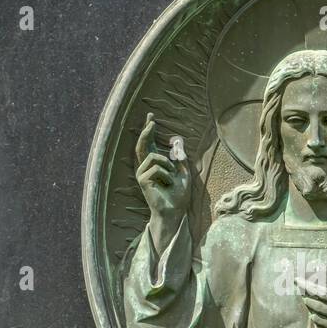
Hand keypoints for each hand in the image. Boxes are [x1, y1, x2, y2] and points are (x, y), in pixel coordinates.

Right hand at [134, 113, 189, 249]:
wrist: (175, 211)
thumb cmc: (178, 194)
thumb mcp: (184, 172)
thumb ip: (179, 157)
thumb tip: (176, 140)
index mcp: (155, 164)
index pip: (149, 143)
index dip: (149, 130)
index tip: (150, 116)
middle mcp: (146, 167)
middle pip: (142, 144)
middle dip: (146, 131)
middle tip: (151, 122)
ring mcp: (142, 173)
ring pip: (154, 156)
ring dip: (168, 164)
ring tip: (172, 177)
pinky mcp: (142, 179)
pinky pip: (156, 167)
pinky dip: (167, 174)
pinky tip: (168, 184)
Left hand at [300, 278, 326, 327]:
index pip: (324, 294)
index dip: (310, 287)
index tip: (299, 281)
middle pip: (318, 306)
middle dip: (307, 299)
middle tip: (302, 294)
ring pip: (318, 319)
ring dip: (312, 311)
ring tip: (310, 305)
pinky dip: (317, 324)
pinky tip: (318, 320)